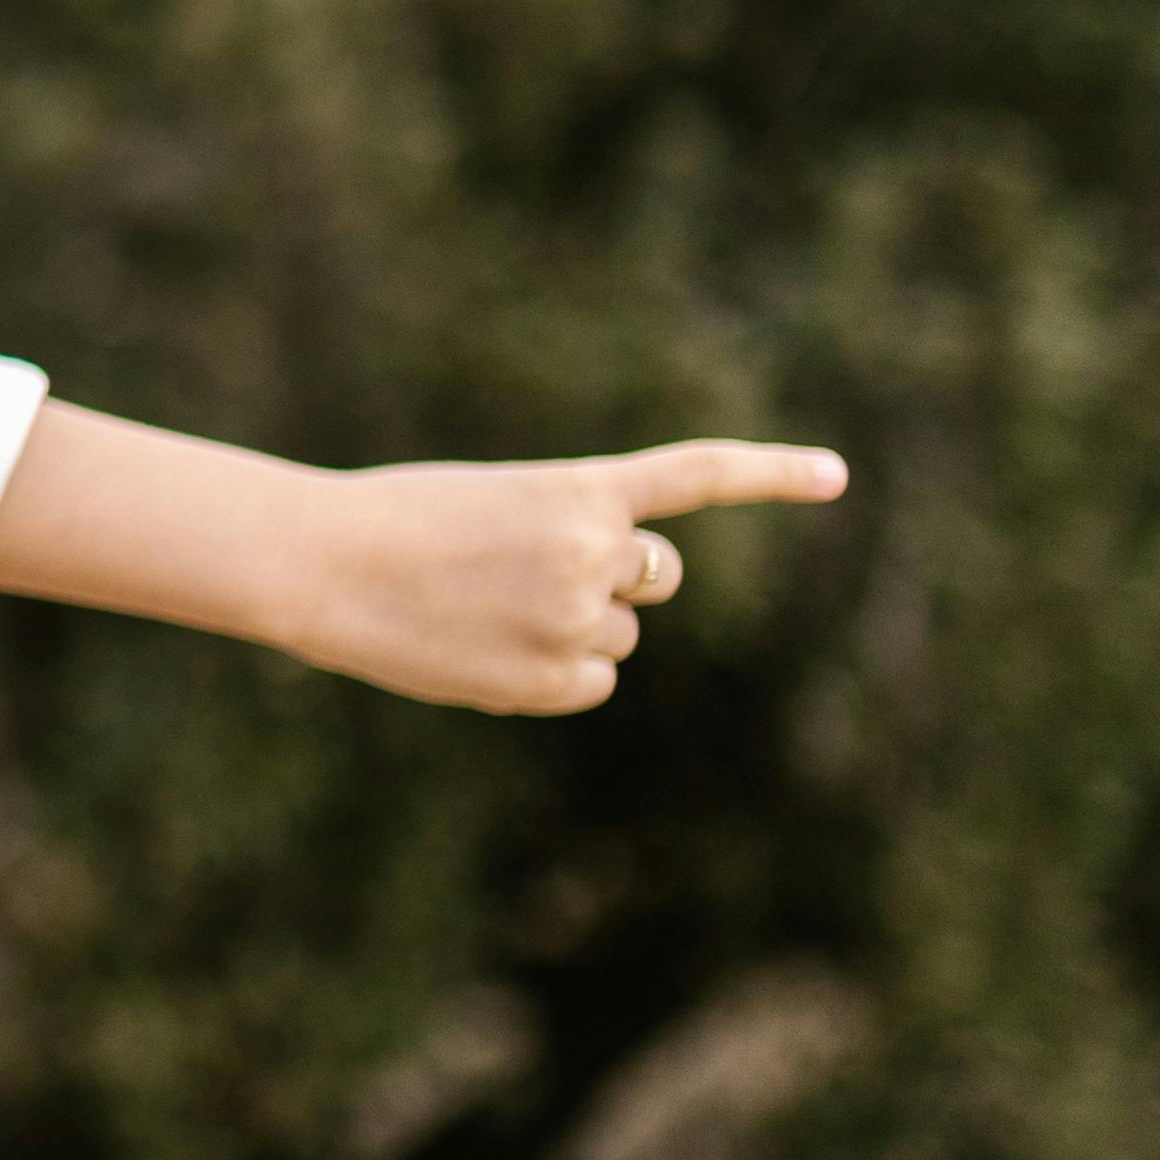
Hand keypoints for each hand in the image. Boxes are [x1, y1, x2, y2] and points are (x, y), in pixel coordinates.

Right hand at [282, 439, 854, 711]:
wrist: (321, 564)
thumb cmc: (392, 524)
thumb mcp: (496, 506)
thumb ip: (566, 544)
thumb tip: (607, 629)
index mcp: (581, 491)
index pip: (697, 477)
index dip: (772, 475)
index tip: (837, 476)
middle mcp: (596, 552)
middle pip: (651, 578)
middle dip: (614, 581)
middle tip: (528, 574)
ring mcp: (578, 620)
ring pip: (616, 638)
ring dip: (570, 630)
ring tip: (482, 613)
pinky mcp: (552, 681)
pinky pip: (590, 683)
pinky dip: (552, 675)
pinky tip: (483, 654)